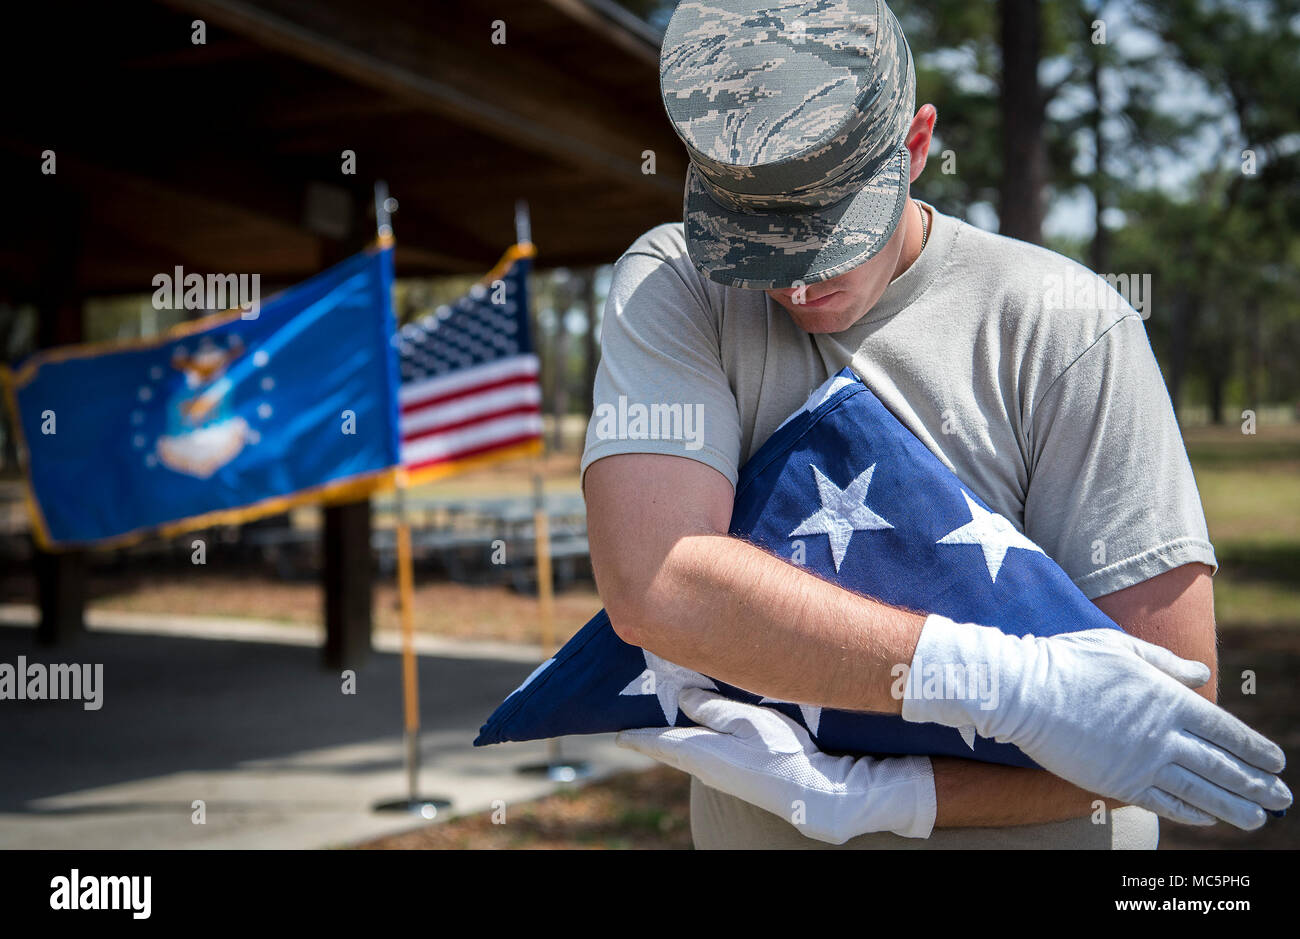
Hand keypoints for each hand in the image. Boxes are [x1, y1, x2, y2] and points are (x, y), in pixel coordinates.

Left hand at [617, 687, 935, 843]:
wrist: (812, 791)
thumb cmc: (781, 752)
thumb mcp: (747, 720)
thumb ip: (712, 707)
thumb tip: (682, 697)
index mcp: (699, 752)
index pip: (656, 741)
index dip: (635, 734)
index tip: (614, 730)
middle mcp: (703, 766)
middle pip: (666, 746)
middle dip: (649, 731)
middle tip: (634, 713)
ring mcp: (719, 773)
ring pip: (684, 749)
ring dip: (670, 734)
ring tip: (661, 714)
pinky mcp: (734, 774)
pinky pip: (702, 752)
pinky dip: (690, 738)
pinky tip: (696, 729)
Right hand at [901, 615, 1291, 828]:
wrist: (1024, 691)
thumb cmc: (1068, 661)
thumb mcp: (1120, 647)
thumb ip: (1165, 663)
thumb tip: (1202, 675)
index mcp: (1168, 699)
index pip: (1225, 730)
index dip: (1254, 748)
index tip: (1275, 761)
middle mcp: (1164, 735)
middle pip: (1222, 766)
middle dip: (1256, 784)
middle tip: (1280, 798)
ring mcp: (1142, 762)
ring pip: (1201, 791)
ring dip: (1234, 807)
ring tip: (1257, 819)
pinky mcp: (1118, 782)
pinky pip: (1165, 803)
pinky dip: (1191, 812)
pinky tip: (1207, 818)